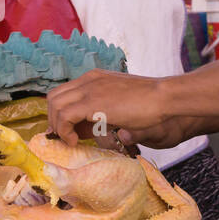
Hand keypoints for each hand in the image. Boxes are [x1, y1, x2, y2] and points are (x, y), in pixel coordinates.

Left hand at [46, 70, 177, 145]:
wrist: (164, 96)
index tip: (69, 130)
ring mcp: (89, 89)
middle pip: (54, 97)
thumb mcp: (119, 103)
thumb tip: (84, 129)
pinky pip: (64, 116)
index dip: (61, 112)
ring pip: (54, 105)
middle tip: (66, 137)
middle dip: (54, 119)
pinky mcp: (92, 103)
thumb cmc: (149, 102)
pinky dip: (65, 131)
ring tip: (72, 140)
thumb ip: (101, 112)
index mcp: (94, 78)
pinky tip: (76, 141)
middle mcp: (88, 80)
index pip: (64, 92)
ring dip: (58, 126)